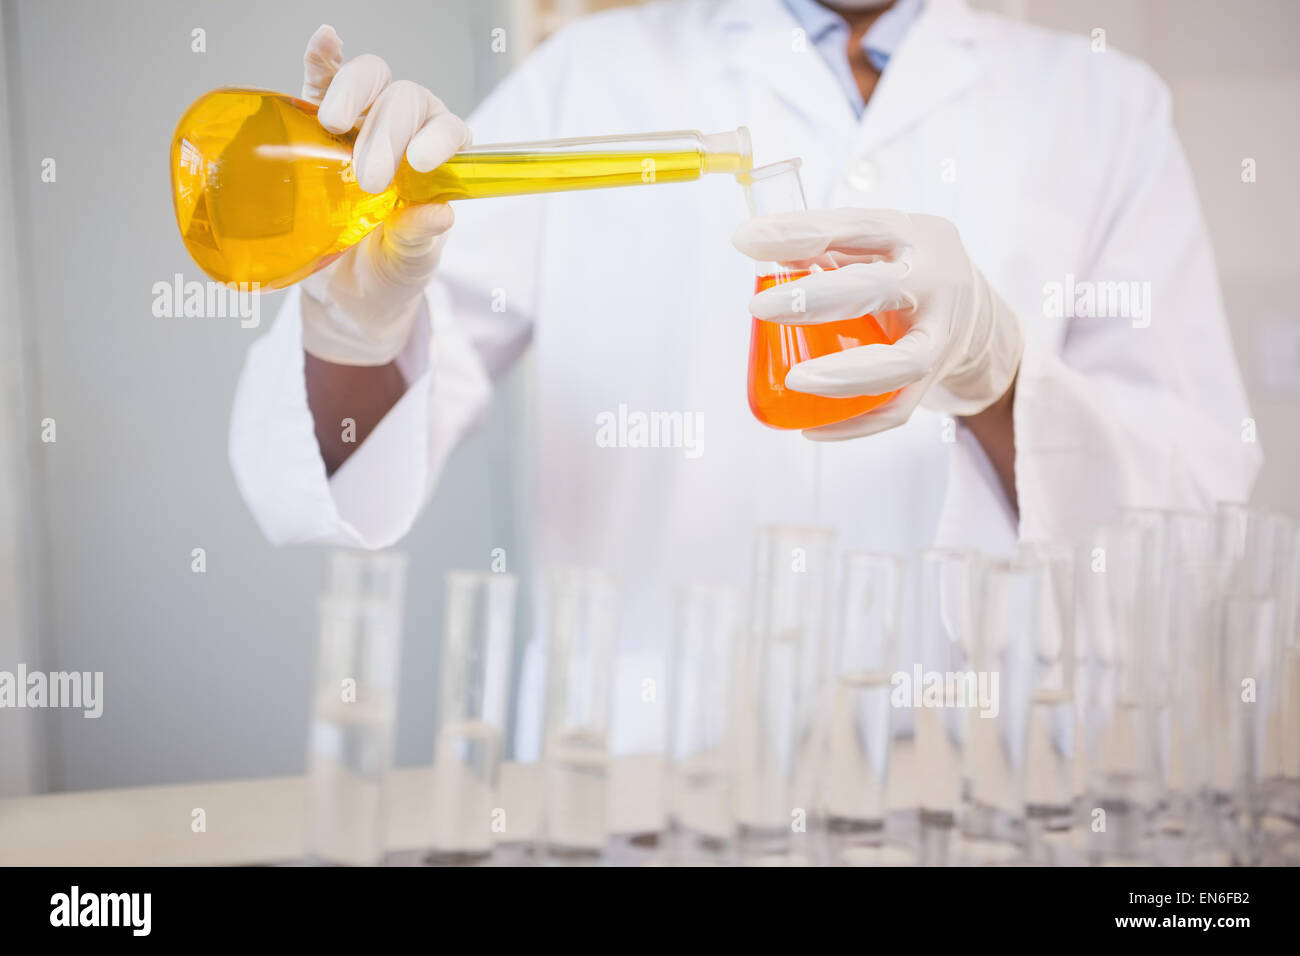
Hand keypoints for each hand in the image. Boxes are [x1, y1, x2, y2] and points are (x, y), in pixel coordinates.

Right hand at [298, 25, 470, 364]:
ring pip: (369, 81)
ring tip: (333, 123)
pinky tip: (324, 43)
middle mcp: (408, 134)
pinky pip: (324, 80)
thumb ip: (421, 238)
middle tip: (367, 180)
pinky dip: (323, 59)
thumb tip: (440, 214)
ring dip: (352, 92)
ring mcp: (363, 125)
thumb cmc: (389, 274)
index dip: (438, 138)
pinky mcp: (319, 125)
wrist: (346, 293)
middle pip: (404, 103)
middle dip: (386, 134)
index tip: (419, 163)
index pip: (449, 130)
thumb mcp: (410, 264)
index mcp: (440, 163)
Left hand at [732, 209, 1023, 439]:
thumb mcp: (874, 246)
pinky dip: (855, 423)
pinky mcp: (936, 379)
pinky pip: (899, 409)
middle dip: (817, 300)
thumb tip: (758, 247)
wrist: (974, 312)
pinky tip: (812, 428)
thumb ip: (822, 247)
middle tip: (759, 308)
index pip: (855, 227)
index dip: (799, 232)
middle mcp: (934, 281)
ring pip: (902, 362)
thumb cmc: (905, 272)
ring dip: (846, 375)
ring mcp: (942, 334)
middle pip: (879, 289)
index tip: (746, 240)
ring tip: (794, 381)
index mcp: (911, 236)